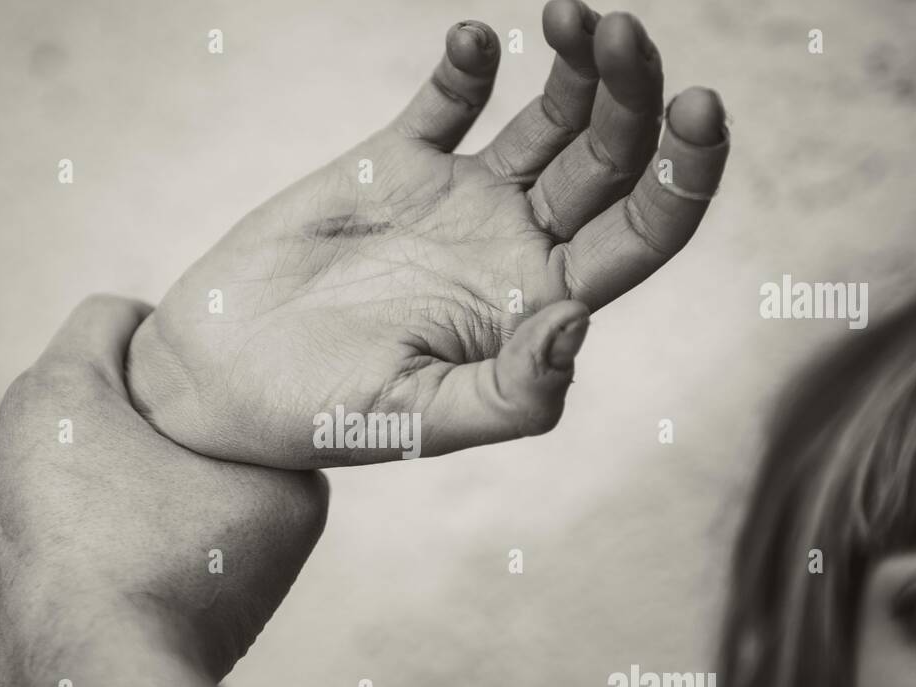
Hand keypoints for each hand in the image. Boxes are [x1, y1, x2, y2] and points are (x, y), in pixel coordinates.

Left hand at [0, 295, 327, 686]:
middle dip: (125, 411)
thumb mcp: (285, 498)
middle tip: (185, 454)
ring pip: (38, 465)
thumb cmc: (189, 584)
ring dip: (87, 477)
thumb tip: (282, 451)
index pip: (107, 315)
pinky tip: (112, 583)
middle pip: (68, 392)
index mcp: (58, 395)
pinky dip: (60, 541)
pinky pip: (20, 534)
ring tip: (147, 526)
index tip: (195, 371)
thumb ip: (283, 452)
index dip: (162, 329)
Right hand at [127, 1, 728, 466]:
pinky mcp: (397, 164)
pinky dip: (468, 64)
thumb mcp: (421, 417)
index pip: (644, 232)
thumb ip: (512, 391)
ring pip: (551, 117)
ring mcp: (461, 201)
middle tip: (620, 29)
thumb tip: (578, 323)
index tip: (696, 107)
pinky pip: (450, 98)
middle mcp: (515, 246)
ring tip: (570, 15)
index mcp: (538, 305)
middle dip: (634, 90)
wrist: (219, 377)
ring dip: (576, 63)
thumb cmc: (319, 414)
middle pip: (610, 157)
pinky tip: (472, 43)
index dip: (686, 172)